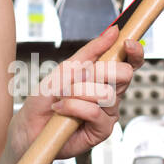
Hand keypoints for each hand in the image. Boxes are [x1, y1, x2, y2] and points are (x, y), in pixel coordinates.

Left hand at [7, 22, 144, 160]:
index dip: (134, 51)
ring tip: (61, 98)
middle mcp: (110, 94)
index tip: (126, 42)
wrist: (29, 127)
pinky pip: (94, 111)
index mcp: (103, 77)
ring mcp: (108, 113)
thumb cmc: (46, 99)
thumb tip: (112, 33)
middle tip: (80, 76)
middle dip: (100, 71)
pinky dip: (73, 107)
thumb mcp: (63, 70)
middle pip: (124, 74)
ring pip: (106, 93)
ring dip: (77, 92)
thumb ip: (89, 52)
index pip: (129, 62)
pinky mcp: (102, 130)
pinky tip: (61, 109)